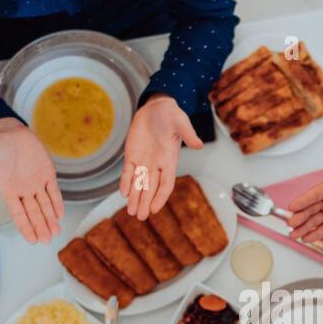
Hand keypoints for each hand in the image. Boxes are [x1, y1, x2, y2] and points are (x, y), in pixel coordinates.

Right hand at [0, 117, 63, 243]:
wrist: (8, 130)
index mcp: (9, 190)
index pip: (18, 214)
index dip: (25, 227)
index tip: (31, 240)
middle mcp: (24, 189)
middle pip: (34, 213)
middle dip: (40, 227)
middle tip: (46, 240)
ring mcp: (36, 182)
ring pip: (45, 205)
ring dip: (50, 219)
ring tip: (55, 232)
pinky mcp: (47, 172)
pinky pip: (54, 190)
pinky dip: (57, 202)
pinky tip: (60, 213)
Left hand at [119, 95, 202, 219]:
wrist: (156, 107)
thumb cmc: (171, 114)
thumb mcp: (180, 121)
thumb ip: (188, 133)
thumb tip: (199, 145)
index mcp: (170, 160)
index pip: (166, 184)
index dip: (160, 197)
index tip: (154, 209)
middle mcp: (157, 164)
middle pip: (151, 188)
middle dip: (145, 202)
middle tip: (140, 217)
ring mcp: (144, 160)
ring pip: (138, 183)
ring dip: (134, 197)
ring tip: (131, 212)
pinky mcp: (132, 154)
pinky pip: (128, 171)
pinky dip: (125, 182)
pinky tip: (123, 193)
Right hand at [287, 156, 322, 241]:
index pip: (313, 194)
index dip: (302, 200)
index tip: (292, 206)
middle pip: (309, 209)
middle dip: (299, 216)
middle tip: (291, 223)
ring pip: (313, 222)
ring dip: (303, 228)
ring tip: (293, 235)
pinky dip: (314, 235)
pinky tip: (305, 239)